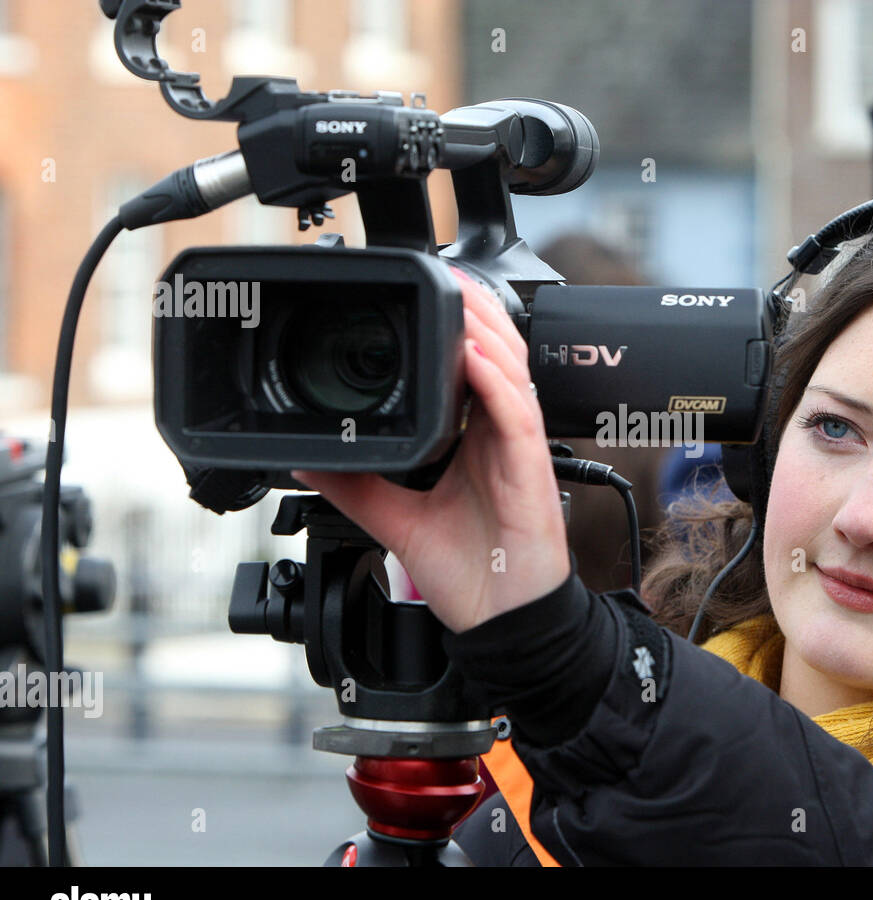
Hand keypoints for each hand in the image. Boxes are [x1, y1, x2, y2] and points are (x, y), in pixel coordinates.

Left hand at [292, 267, 570, 633]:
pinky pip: (515, 410)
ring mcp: (519, 447)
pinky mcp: (530, 466)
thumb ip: (354, 483)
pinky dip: (494, 378)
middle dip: (475, 307)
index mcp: (477, 440)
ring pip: (511, 368)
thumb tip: (306, 455)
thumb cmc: (466, 572)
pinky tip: (472, 353)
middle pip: (498, 351)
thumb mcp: (394, 518)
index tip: (427, 294)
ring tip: (457, 293)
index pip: (473, 367)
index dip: (458, 325)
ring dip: (486, 327)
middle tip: (443, 271)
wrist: (502, 619)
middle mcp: (501, 435)